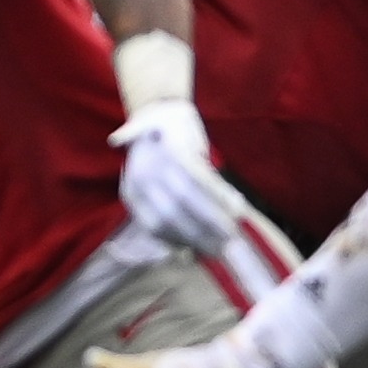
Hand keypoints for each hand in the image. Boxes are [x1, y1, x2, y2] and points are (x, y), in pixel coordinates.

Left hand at [113, 98, 241, 255]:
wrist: (161, 110)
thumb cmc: (163, 157)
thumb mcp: (158, 187)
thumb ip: (169, 219)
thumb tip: (185, 258)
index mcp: (130, 192)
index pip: (155, 227)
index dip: (179, 243)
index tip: (198, 255)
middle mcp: (139, 180)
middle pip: (172, 218)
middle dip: (200, 236)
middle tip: (223, 250)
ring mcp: (157, 165)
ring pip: (190, 201)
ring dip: (214, 219)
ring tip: (234, 232)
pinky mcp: (179, 152)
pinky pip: (203, 180)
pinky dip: (221, 196)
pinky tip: (237, 206)